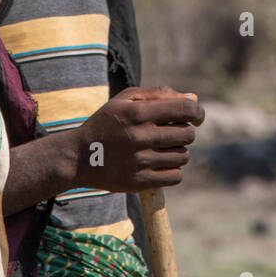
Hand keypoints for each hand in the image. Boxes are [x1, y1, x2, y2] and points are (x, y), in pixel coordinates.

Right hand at [73, 86, 204, 192]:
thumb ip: (159, 95)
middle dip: (185, 132)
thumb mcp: (125, 100)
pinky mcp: (139, 182)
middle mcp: (140, 136)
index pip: (184, 110)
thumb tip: (193, 100)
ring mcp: (140, 161)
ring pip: (183, 156)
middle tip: (171, 133)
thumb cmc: (106, 123)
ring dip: (177, 152)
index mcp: (138, 112)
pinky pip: (175, 176)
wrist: (78, 157)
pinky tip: (159, 164)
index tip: (196, 117)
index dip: (197, 113)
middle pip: (187, 134)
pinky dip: (172, 170)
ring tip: (161, 149)